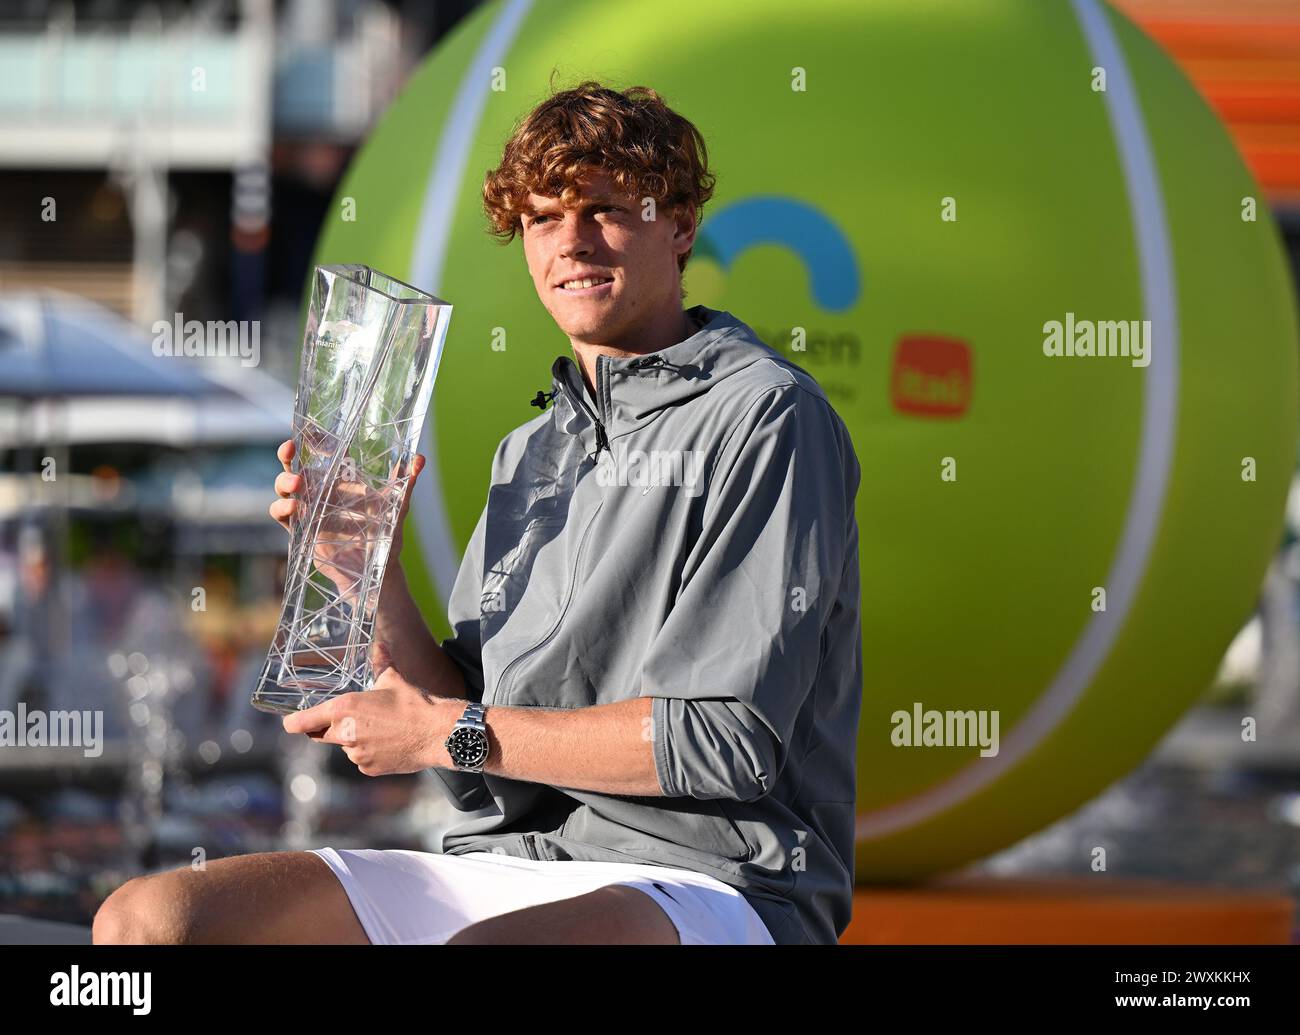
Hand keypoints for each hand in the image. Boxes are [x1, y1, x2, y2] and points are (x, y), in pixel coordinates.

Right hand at [268, 438, 426, 600]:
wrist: (379, 571)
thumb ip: (406, 483)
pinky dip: (283, 510)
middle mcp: (323, 493)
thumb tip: (421, 458)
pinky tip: (295, 507)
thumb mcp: (397, 507)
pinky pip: (284, 518)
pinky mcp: (304, 532)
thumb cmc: (387, 536)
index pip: (322, 455)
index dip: (312, 440)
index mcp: (342, 481)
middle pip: (296, 467)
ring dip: (284, 482)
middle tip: (290, 448)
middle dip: (288, 455)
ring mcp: (311, 512)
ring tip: (296, 483)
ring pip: (285, 489)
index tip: (308, 429)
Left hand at [281, 642, 451, 775]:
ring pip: (345, 747)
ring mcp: (356, 754)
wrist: (437, 733)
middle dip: (326, 728)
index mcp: (344, 709)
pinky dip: (369, 752)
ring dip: (353, 739)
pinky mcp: (368, 768)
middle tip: (343, 719)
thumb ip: (380, 662)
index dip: (292, 723)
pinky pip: (361, 759)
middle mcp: (344, 734)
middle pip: (320, 735)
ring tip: (379, 728)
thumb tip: (379, 645)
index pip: (303, 722)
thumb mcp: (393, 680)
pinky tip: (388, 742)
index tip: (289, 723)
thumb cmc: (415, 703)